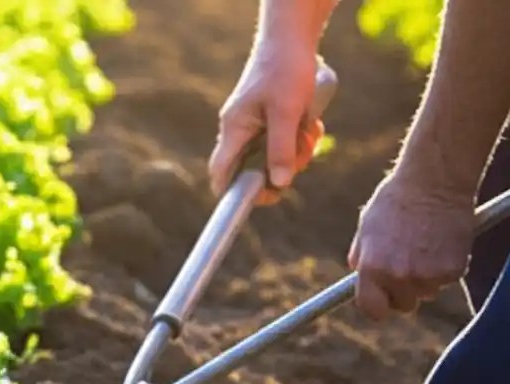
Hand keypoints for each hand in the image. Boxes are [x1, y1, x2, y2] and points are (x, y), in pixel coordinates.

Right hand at [208, 39, 324, 204]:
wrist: (293, 38)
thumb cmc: (285, 69)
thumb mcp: (287, 111)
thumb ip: (281, 149)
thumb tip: (280, 183)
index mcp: (234, 129)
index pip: (221, 173)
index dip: (235, 193)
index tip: (264, 198)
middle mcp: (240, 131)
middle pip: (254, 169)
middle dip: (282, 167)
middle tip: (302, 153)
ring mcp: (256, 126)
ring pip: (274, 156)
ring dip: (297, 150)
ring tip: (309, 129)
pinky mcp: (271, 120)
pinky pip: (284, 142)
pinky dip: (300, 137)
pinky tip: (310, 122)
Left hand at [348, 174, 473, 320]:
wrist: (434, 181)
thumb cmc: (396, 200)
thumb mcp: (367, 228)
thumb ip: (362, 257)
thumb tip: (359, 276)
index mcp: (371, 267)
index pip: (372, 309)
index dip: (378, 306)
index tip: (382, 300)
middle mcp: (398, 276)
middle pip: (403, 305)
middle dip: (404, 291)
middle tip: (409, 266)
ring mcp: (427, 275)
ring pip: (427, 292)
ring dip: (426, 277)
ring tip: (425, 246)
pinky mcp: (452, 270)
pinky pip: (447, 279)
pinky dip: (446, 266)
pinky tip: (441, 242)